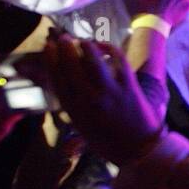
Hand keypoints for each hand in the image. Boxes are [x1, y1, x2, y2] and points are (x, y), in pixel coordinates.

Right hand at [43, 34, 161, 165]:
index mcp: (76, 111)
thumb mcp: (84, 131)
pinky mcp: (129, 85)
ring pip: (93, 60)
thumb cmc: (110, 143)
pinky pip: (117, 60)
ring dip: (86, 46)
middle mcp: (90, 99)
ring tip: (84, 42)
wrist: (140, 150)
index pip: (58, 80)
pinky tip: (104, 47)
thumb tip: (63, 91)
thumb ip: (73, 111)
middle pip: (72, 66)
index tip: (49, 48)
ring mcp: (110, 91)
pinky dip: (109, 49)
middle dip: (65, 48)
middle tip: (63, 38)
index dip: (52, 61)